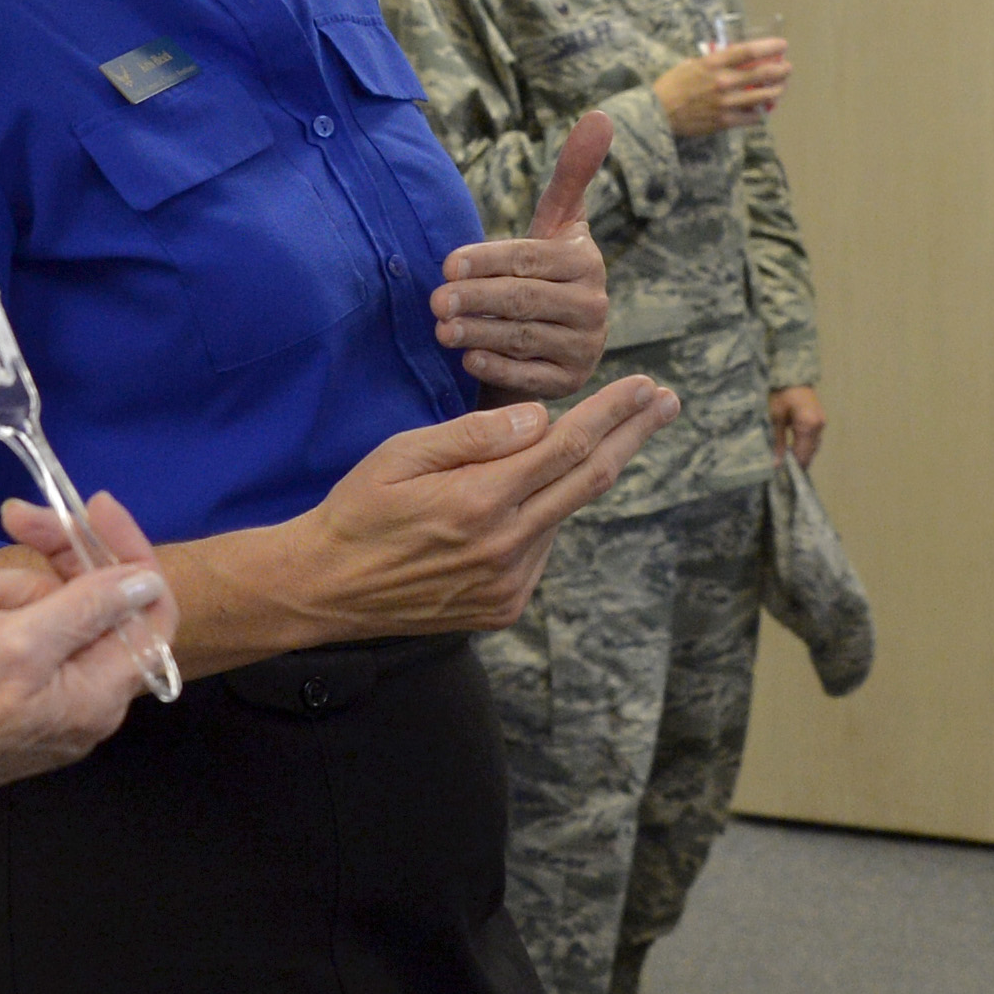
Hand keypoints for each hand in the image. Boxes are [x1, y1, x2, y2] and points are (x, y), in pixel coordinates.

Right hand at [0, 500, 173, 817]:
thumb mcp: (18, 643)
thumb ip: (89, 608)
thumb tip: (148, 583)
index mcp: (99, 694)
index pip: (150, 611)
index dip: (128, 554)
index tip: (91, 507)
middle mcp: (81, 699)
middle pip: (90, 603)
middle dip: (42, 564)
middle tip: (11, 516)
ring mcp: (40, 698)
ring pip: (41, 612)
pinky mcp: (0, 694)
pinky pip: (8, 636)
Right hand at [282, 378, 679, 635]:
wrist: (327, 588)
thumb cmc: (359, 509)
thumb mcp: (402, 453)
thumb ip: (475, 435)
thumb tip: (540, 416)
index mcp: (481, 502)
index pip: (568, 446)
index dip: (613, 413)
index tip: (646, 386)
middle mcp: (506, 547)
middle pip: (590, 479)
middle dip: (633, 435)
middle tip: (667, 403)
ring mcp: (510, 583)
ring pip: (562, 513)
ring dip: (574, 477)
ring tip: (570, 448)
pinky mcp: (505, 606)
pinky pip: (540, 547)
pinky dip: (540, 516)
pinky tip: (512, 506)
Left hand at [440, 110, 616, 400]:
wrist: (548, 338)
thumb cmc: (542, 271)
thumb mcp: (556, 223)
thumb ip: (572, 173)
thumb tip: (601, 115)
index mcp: (586, 261)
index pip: (530, 258)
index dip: (488, 260)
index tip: (446, 264)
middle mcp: (594, 305)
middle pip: (524, 299)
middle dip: (476, 298)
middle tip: (435, 300)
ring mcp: (585, 347)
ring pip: (524, 337)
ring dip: (479, 332)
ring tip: (441, 329)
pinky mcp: (570, 383)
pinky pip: (530, 375)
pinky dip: (497, 365)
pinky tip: (467, 356)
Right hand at [654, 38, 791, 137]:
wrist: (658, 113)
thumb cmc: (671, 86)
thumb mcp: (690, 65)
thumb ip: (712, 62)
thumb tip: (729, 58)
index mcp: (713, 64)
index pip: (748, 51)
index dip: (769, 47)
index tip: (782, 45)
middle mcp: (723, 81)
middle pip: (761, 73)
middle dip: (780, 70)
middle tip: (787, 68)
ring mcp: (725, 103)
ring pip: (761, 97)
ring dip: (776, 91)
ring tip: (781, 88)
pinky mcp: (724, 121)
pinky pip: (751, 118)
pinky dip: (760, 113)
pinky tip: (764, 110)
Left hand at [767, 385, 825, 469]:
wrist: (792, 376)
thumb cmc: (781, 395)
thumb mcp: (776, 418)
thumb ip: (778, 442)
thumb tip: (777, 463)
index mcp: (808, 426)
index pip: (803, 454)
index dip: (793, 466)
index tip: (782, 474)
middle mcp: (819, 427)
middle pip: (810, 452)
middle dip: (798, 463)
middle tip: (784, 472)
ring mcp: (821, 423)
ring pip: (814, 447)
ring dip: (803, 456)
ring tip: (789, 464)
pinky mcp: (820, 420)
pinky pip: (814, 439)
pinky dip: (806, 447)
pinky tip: (796, 451)